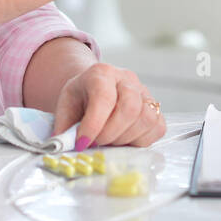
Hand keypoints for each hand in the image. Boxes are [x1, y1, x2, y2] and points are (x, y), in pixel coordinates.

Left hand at [51, 62, 165, 148]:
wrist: (93, 89)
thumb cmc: (80, 99)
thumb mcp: (64, 107)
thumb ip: (64, 127)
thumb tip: (63, 147)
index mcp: (101, 73)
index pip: (103, 98)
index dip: (94, 125)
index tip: (82, 143)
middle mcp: (126, 79)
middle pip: (130, 108)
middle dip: (110, 134)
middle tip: (96, 143)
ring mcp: (144, 92)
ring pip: (146, 119)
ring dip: (125, 138)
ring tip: (109, 141)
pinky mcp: (155, 108)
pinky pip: (157, 127)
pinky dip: (141, 140)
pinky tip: (125, 140)